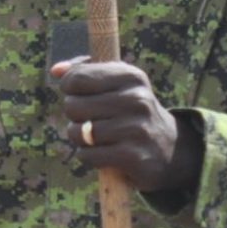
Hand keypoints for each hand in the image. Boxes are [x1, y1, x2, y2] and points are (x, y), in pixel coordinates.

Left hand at [49, 58, 201, 194]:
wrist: (171, 150)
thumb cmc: (132, 111)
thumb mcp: (118, 84)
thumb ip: (85, 72)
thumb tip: (55, 70)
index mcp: (131, 76)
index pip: (78, 78)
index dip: (69, 88)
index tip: (77, 93)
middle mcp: (136, 99)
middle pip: (73, 106)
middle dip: (74, 116)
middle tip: (90, 119)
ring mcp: (136, 128)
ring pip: (79, 133)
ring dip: (80, 139)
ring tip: (96, 137)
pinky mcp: (134, 156)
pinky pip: (89, 155)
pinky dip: (89, 157)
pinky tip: (103, 153)